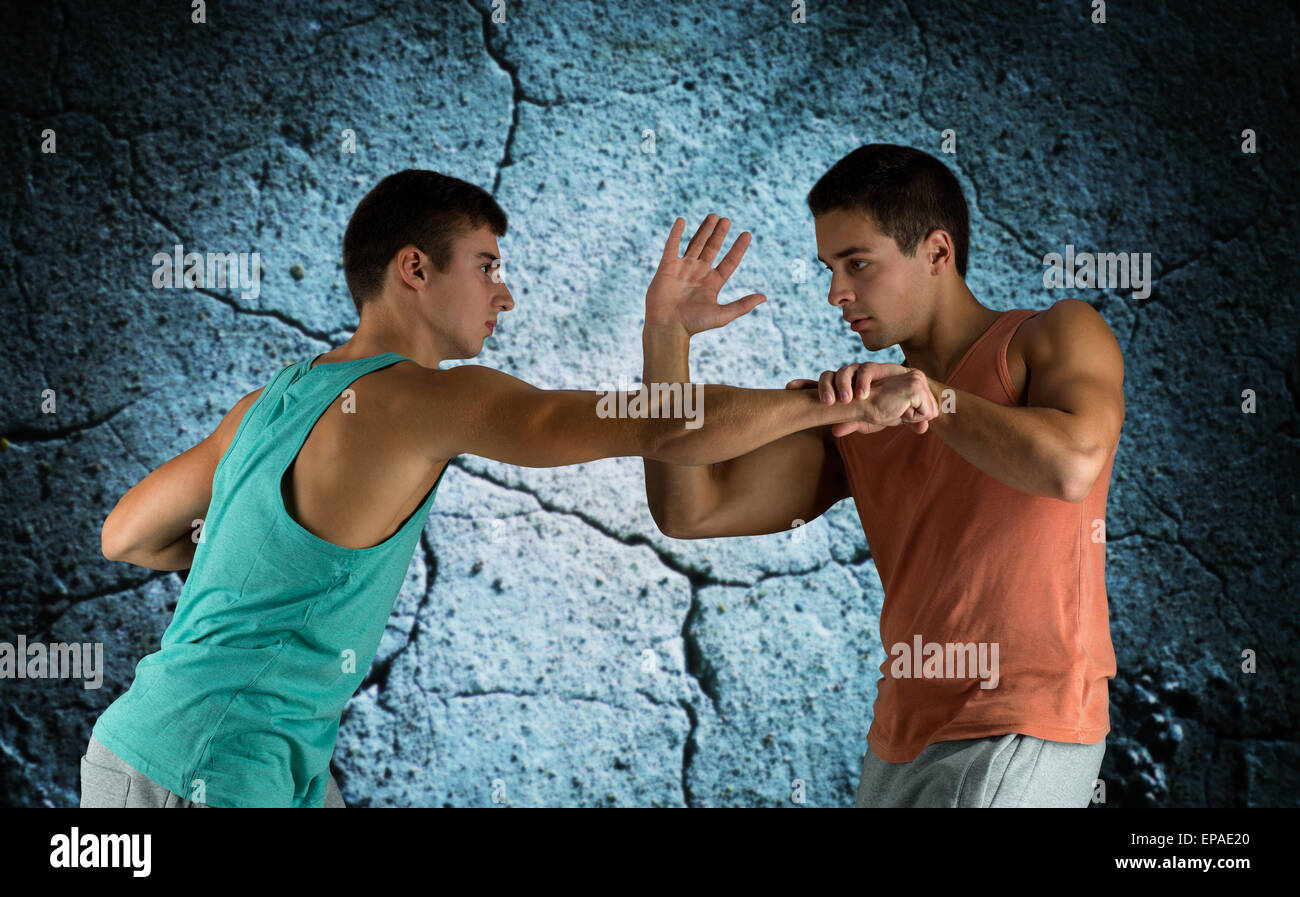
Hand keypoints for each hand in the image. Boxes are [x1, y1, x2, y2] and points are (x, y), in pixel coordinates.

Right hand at [645, 213, 766, 334]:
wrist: (667, 326)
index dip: (738, 248)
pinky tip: (681, 220)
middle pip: (712, 248)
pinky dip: (676, 233)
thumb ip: (742, 305)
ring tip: (713, 216)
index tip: (747, 234)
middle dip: (719, 234)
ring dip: (704, 230)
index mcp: (713, 283)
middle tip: (727, 220)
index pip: (729, 261)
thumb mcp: (722, 315)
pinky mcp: (667, 267)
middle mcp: (699, 273)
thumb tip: (765, 297)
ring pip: (695, 244)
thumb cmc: (693, 324)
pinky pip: (672, 246)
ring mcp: (683, 269)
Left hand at [786, 363, 937, 435]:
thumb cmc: (893, 409)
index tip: (789, 387)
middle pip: (831, 374)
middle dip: (826, 386)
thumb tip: (834, 430)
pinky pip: (869, 369)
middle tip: (828, 403)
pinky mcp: (886, 368)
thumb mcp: (870, 420)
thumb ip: (852, 422)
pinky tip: (863, 395)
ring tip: (847, 400)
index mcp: (846, 387)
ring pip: (849, 369)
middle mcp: (855, 375)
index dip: (805, 384)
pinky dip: (863, 381)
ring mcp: (869, 370)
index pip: (822, 382)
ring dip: (845, 383)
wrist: (923, 402)